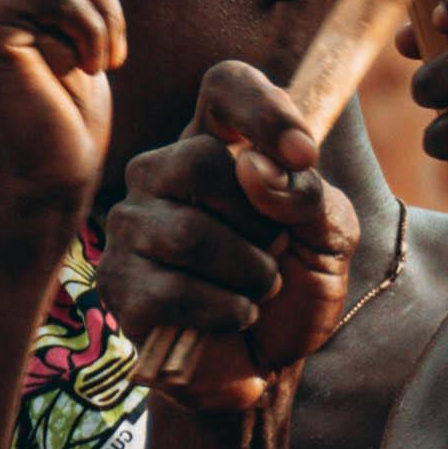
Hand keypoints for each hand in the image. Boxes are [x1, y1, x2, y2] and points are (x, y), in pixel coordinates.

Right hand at [104, 61, 358, 406]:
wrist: (267, 362)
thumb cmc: (294, 285)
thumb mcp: (329, 236)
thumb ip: (306, 195)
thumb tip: (251, 168)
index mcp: (216, 142)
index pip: (225, 86)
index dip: (263, 110)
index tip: (305, 155)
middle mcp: (161, 173)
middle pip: (200, 162)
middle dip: (260, 220)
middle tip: (275, 251)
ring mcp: (131, 227)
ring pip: (188, 233)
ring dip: (249, 273)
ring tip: (260, 290)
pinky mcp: (118, 284)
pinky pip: (172, 289)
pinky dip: (224, 310)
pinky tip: (235, 316)